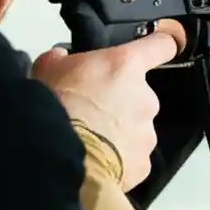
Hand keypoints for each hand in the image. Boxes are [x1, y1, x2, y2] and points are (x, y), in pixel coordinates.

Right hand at [30, 22, 186, 190]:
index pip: (161, 45)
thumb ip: (60, 59)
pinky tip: (96, 163)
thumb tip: (61, 58)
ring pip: (136, 129)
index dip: (159, 46)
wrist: (57, 155)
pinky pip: (132, 159)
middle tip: (92, 114)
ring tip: (90, 143)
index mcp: (126, 66)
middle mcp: (145, 97)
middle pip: (140, 96)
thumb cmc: (54, 105)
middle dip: (120, 103)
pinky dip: (118, 161)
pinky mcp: (142, 165)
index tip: (158, 49)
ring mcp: (146, 133)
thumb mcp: (47, 69)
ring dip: (119, 134)